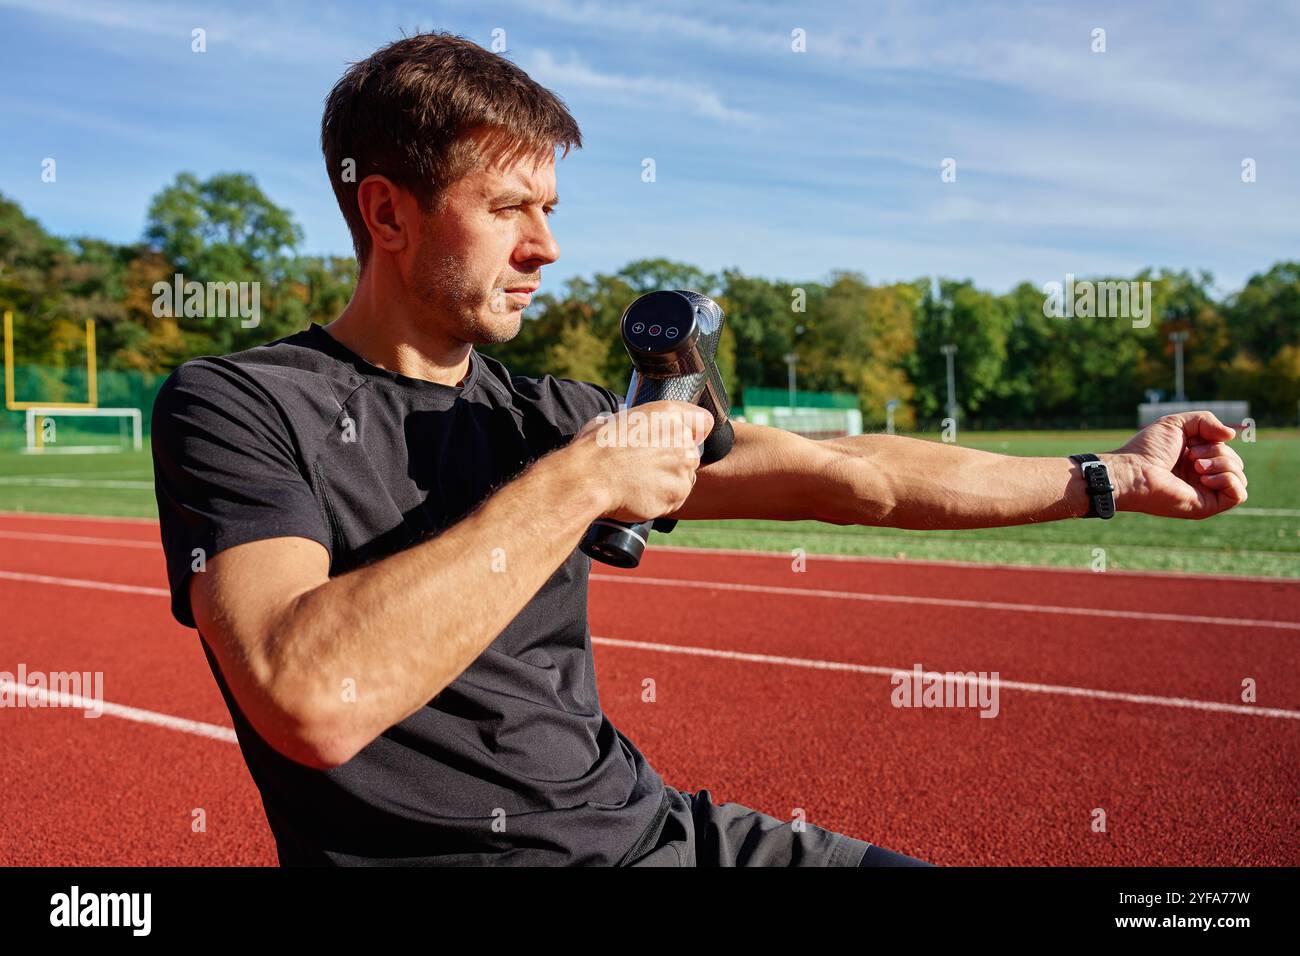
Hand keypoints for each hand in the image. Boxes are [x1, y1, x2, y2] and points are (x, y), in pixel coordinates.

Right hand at [570, 401, 713, 522]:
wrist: (590, 478)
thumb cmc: (595, 448)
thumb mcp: (616, 419)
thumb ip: (640, 424)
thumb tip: (634, 430)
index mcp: (668, 413)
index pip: (703, 421)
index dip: (693, 432)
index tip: (681, 440)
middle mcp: (682, 438)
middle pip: (692, 453)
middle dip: (674, 461)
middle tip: (647, 467)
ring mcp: (683, 467)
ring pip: (684, 478)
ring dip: (668, 482)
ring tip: (639, 483)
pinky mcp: (678, 492)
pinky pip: (676, 499)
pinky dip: (661, 501)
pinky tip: (640, 495)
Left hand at [1106, 411, 1247, 518]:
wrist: (1134, 470)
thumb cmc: (1148, 449)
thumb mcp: (1178, 423)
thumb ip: (1206, 421)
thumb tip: (1232, 435)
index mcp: (1197, 459)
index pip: (1226, 448)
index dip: (1214, 440)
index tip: (1190, 443)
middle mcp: (1203, 477)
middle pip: (1236, 461)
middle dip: (1218, 451)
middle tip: (1190, 456)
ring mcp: (1206, 493)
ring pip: (1240, 476)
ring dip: (1223, 464)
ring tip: (1196, 466)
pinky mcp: (1208, 506)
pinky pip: (1240, 495)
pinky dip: (1228, 480)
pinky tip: (1205, 478)